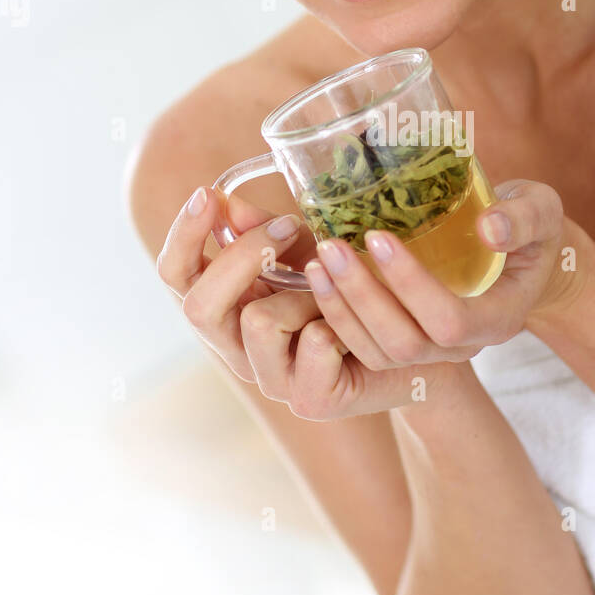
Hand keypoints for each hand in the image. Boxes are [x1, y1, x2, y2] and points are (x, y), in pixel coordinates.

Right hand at [155, 186, 463, 419]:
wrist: (418, 352)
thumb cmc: (353, 295)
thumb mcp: (308, 254)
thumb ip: (264, 233)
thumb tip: (223, 200)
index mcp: (226, 311)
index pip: (176, 276)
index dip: (183, 235)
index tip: (208, 193)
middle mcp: (236, 351)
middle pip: (198, 307)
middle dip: (244, 255)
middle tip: (291, 227)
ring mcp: (271, 381)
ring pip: (257, 321)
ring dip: (303, 291)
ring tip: (334, 289)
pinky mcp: (311, 401)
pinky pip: (314, 343)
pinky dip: (341, 318)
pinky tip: (359, 323)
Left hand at [297, 178, 587, 382]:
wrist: (524, 256)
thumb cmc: (532, 228)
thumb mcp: (541, 211)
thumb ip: (523, 218)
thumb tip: (490, 228)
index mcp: (498, 318)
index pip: (449, 320)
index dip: (410, 285)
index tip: (378, 236)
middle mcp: (463, 346)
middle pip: (405, 344)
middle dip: (363, 297)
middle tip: (331, 247)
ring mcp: (434, 351)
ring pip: (378, 352)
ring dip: (342, 310)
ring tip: (317, 261)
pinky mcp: (408, 341)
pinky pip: (365, 348)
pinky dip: (336, 317)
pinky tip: (316, 278)